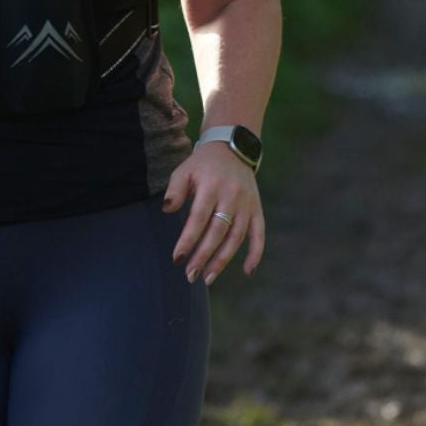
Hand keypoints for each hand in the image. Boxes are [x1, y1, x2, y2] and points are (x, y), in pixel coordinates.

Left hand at [162, 140, 263, 284]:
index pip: (199, 218)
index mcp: (211, 186)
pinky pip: (259, 234)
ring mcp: (246, 204)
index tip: (177, 259)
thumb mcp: (184, 170)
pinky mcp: (257, 209)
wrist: (233, 148)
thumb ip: (174, 189)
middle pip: (217, 231)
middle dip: (203, 256)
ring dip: (223, 260)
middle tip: (190, 275)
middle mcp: (231, 196)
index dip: (188, 240)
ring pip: (236, 237)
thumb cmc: (202, 165)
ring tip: (208, 278)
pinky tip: (247, 271)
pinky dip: (256, 253)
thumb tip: (167, 209)